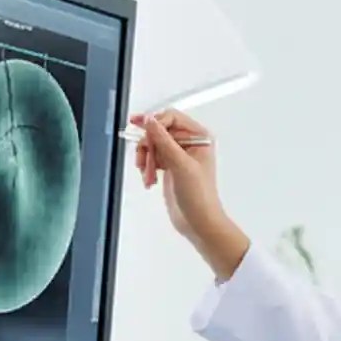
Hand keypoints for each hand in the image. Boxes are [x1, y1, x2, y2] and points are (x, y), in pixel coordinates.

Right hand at [129, 109, 248, 279]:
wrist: (198, 222)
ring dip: (146, 159)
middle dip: (148, 146)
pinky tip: (149, 180)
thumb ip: (163, 140)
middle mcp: (190, 143)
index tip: (142, 134)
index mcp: (199, 137)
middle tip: (144, 162)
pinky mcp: (170, 167)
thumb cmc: (198, 196)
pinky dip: (147, 167)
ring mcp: (179, 155)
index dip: (155, 124)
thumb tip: (149, 120)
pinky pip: (152, 158)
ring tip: (146, 175)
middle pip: (159, 131)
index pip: (171, 118)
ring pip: (153, 144)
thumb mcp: (180, 164)